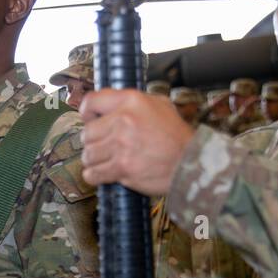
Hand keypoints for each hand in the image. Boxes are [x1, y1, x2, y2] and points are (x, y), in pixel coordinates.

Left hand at [79, 88, 194, 195]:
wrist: (190, 162)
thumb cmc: (176, 136)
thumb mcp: (159, 104)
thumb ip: (133, 102)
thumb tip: (111, 103)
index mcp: (131, 101)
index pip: (92, 101)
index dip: (87, 112)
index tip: (89, 119)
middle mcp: (123, 120)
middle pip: (87, 133)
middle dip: (93, 141)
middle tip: (104, 144)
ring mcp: (121, 145)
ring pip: (89, 154)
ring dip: (94, 160)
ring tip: (106, 160)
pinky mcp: (121, 167)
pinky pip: (93, 173)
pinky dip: (94, 175)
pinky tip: (103, 173)